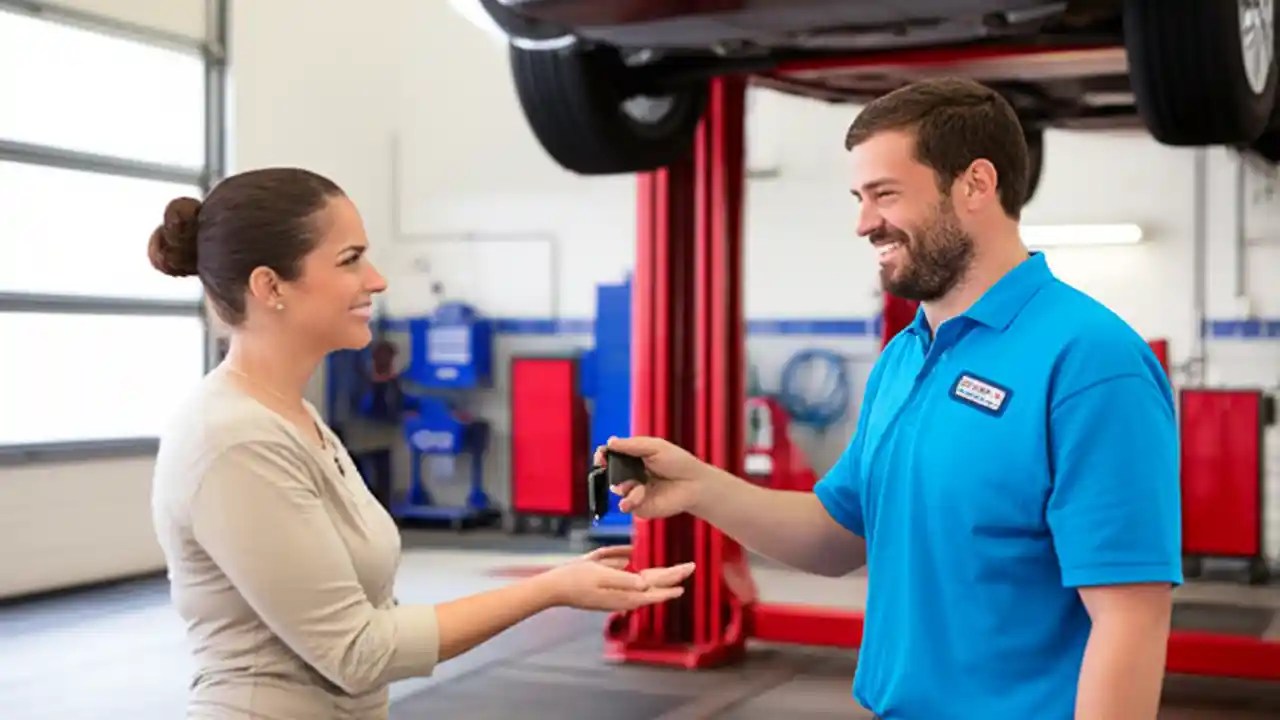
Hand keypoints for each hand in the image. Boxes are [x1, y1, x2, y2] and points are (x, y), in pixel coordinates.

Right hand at [539, 545, 694, 611]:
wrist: (555, 588)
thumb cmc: (575, 578)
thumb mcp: (599, 573)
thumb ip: (623, 579)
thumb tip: (645, 584)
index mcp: (623, 593)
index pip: (654, 586)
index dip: (672, 579)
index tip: (687, 573)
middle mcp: (624, 598)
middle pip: (654, 587)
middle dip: (672, 578)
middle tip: (690, 568)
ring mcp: (617, 597)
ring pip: (646, 589)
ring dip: (662, 583)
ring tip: (676, 577)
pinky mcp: (610, 594)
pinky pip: (634, 588)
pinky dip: (646, 584)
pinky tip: (650, 582)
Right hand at [593, 435, 708, 519]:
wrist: (694, 484)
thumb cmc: (678, 462)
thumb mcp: (654, 447)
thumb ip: (631, 445)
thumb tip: (610, 442)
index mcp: (635, 458)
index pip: (613, 456)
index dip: (604, 455)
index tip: (601, 455)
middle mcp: (633, 475)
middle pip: (610, 473)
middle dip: (607, 471)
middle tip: (606, 467)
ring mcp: (635, 492)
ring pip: (616, 489)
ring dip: (622, 485)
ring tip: (635, 484)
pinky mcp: (640, 507)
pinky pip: (626, 505)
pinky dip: (629, 501)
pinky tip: (638, 495)